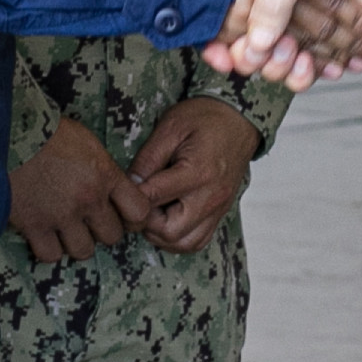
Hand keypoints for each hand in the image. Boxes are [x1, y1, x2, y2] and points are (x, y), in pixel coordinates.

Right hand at [9, 116, 155, 263]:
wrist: (7, 132)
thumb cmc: (45, 131)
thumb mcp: (85, 141)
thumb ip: (103, 168)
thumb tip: (112, 189)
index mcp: (105, 174)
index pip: (139, 211)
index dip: (133, 218)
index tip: (123, 215)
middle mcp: (88, 199)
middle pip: (112, 236)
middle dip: (102, 230)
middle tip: (88, 220)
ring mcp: (61, 215)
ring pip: (84, 250)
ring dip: (76, 242)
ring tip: (64, 228)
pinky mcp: (34, 225)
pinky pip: (51, 255)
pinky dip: (48, 248)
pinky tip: (43, 233)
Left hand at [133, 97, 258, 255]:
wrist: (238, 120)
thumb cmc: (204, 118)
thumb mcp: (170, 127)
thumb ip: (148, 158)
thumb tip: (130, 183)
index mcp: (198, 173)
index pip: (153, 198)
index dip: (132, 197)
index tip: (124, 189)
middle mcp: (211, 197)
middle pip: (169, 231)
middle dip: (146, 222)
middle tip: (139, 202)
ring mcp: (218, 208)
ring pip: (184, 243)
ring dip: (161, 234)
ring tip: (153, 211)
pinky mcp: (220, 213)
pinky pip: (197, 241)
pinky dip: (178, 238)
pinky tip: (168, 219)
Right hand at [207, 0, 361, 88]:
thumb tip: (255, 41)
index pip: (237, 20)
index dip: (236, 44)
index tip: (243, 58)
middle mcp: (284, 0)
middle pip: (262, 48)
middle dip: (277, 61)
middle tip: (296, 55)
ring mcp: (310, 19)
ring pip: (293, 62)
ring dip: (308, 70)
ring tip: (328, 62)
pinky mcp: (336, 35)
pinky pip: (323, 64)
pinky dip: (335, 68)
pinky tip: (351, 60)